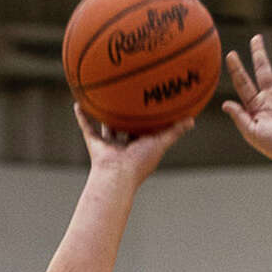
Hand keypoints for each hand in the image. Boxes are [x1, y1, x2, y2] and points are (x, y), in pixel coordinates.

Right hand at [74, 105, 192, 187]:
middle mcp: (124, 146)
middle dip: (127, 114)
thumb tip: (192, 120)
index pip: (146, 129)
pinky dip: (81, 117)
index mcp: (140, 146)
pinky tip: (78, 102)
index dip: (149, 118)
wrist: (116, 176)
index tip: (150, 102)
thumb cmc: (140, 163)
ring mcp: (109, 145)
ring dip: (103, 114)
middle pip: (126, 127)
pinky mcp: (94, 145)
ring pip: (106, 126)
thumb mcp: (160, 143)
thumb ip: (174, 131)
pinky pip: (86, 128)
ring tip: (102, 96)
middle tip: (127, 94)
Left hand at [223, 34, 271, 166]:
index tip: (230, 55)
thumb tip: (225, 103)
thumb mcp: (252, 132)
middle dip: (259, 53)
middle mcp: (270, 96)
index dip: (237, 69)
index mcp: (256, 105)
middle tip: (255, 38)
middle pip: (263, 69)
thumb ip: (240, 117)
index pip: (244, 83)